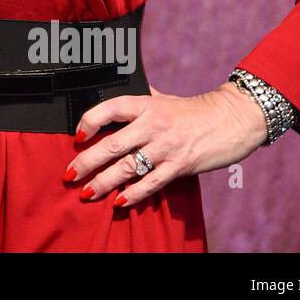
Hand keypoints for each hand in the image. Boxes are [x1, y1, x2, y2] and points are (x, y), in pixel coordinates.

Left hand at [63, 81, 268, 207]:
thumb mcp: (163, 99)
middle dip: (87, 161)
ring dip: (104, 182)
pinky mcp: (180, 166)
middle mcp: (153, 125)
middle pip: (112, 145)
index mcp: (146, 105)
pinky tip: (119, 201)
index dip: (90, 121)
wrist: (230, 120)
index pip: (110, 109)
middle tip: (69, 174)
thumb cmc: (193, 110)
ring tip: (87, 192)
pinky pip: (152, 183)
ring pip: (128, 167)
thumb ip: (139, 100)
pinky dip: (134, 193)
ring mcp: (166, 147)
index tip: (76, 136)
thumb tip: (112, 97)